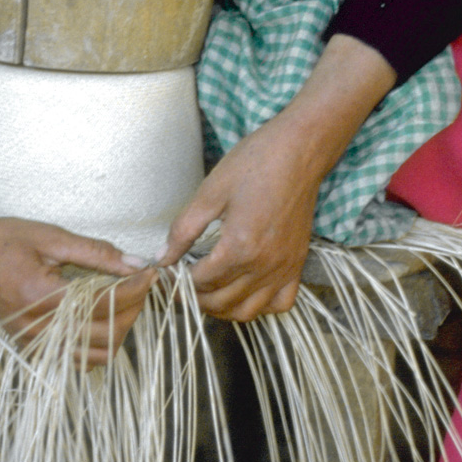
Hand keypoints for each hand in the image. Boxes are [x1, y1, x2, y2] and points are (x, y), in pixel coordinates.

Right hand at [0, 125, 154, 364]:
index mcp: (42, 297)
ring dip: (119, 330)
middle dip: (133, 310)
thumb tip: (134, 262)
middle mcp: (38, 328)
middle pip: (104, 336)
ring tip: (129, 298)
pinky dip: (98, 344)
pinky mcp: (31, 345)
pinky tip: (105, 316)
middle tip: (144, 282)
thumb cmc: (2, 238)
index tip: (151, 273)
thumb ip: (94, 252)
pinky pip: (75, 358)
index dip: (134, 291)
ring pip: (93, 355)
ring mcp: (34, 341)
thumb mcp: (50, 235)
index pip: (103, 306)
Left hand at [158, 34, 396, 321]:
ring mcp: (284, 268)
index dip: (179, 280)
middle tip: (181, 283)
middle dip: (196, 297)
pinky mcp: (298, 264)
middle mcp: (264, 265)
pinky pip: (280, 303)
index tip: (167, 274)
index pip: (201, 281)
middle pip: (222, 301)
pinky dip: (260, 307)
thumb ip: (184, 228)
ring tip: (206, 292)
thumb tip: (163, 257)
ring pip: (249, 311)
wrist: (299, 150)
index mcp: (240, 246)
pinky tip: (244, 291)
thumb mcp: (211, 190)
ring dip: (223, 308)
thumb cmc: (254, 162)